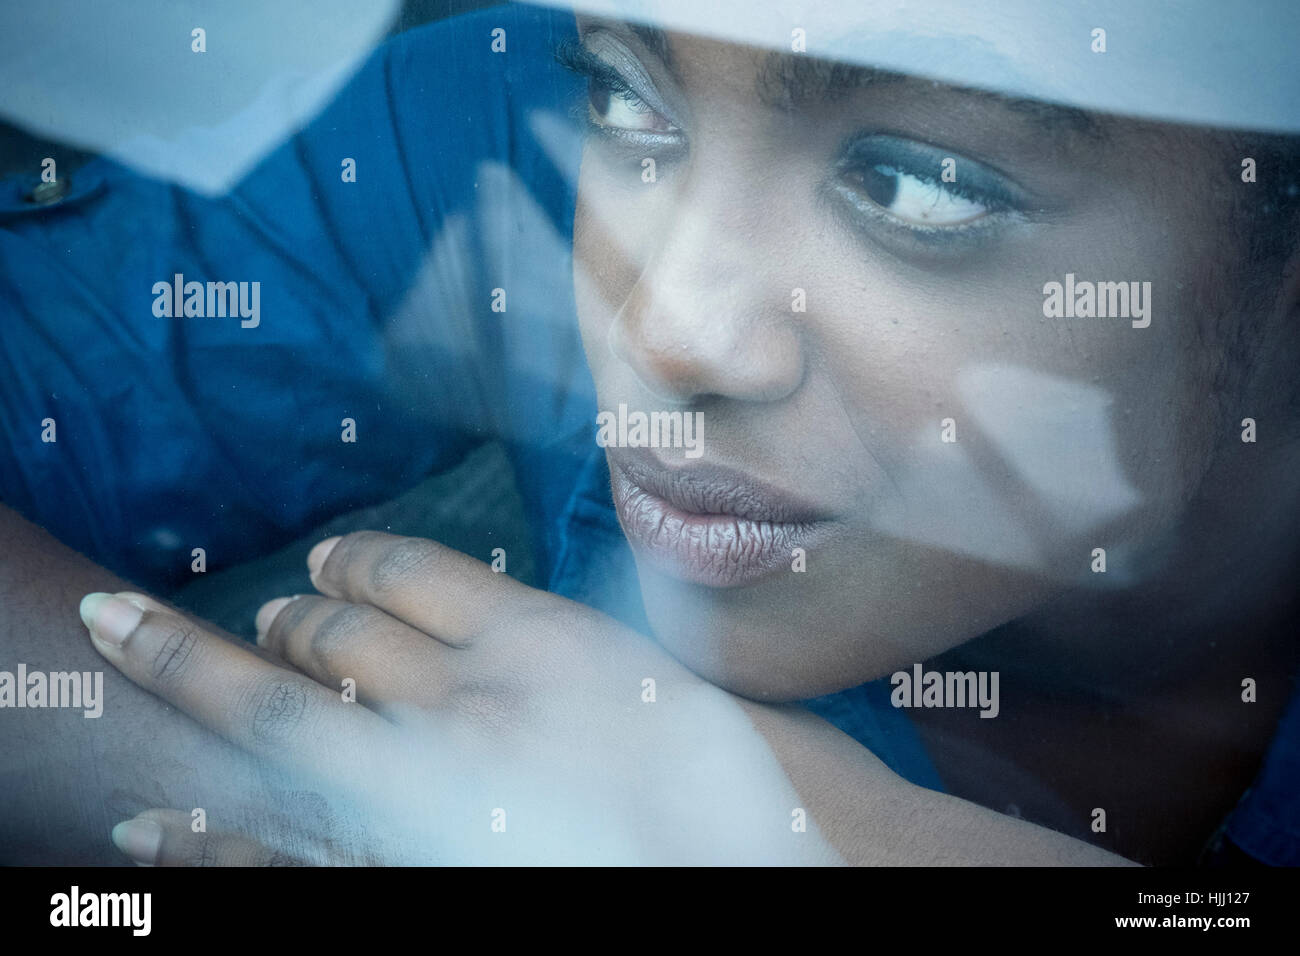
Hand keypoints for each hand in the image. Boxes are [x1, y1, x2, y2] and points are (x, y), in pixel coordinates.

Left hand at [84, 532, 838, 864]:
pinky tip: (150, 815)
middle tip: (266, 609)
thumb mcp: (671, 677)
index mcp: (544, 640)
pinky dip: (210, 826)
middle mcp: (476, 705)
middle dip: (289, 615)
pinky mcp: (406, 869)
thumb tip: (508, 616)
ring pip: (293, 718)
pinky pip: (286, 845)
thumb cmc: (737, 787)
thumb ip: (582, 636)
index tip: (331, 556)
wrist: (766, 869)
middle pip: (343, 636)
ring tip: (172, 646)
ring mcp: (429, 796)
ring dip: (226, 676)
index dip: (357, 559)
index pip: (413, 572)